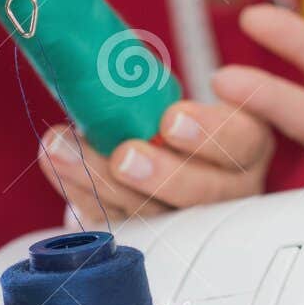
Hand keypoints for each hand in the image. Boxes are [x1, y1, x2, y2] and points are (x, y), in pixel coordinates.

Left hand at [38, 100, 273, 227]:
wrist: (169, 158)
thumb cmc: (178, 118)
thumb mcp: (187, 97)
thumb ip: (160, 89)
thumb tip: (110, 65)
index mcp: (247, 144)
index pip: (241, 141)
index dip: (209, 131)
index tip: (170, 116)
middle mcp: (228, 190)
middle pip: (202, 192)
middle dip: (161, 174)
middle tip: (124, 155)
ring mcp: (189, 222)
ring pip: (153, 216)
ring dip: (100, 181)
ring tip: (60, 148)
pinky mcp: (149, 239)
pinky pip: (116, 224)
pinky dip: (80, 193)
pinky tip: (56, 165)